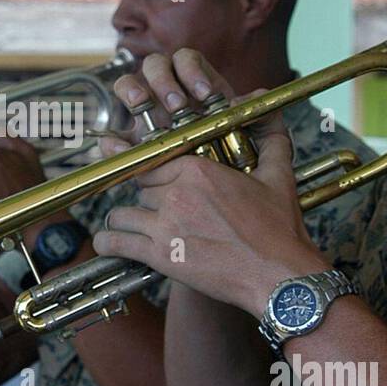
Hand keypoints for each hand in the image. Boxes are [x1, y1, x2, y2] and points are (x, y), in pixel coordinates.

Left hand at [93, 49, 328, 315]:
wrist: (278, 275)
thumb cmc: (279, 229)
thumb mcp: (278, 176)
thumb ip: (270, 139)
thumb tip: (270, 110)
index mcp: (197, 169)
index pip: (153, 161)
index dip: (150, 171)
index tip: (143, 173)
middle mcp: (176, 193)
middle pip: (140, 188)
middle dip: (146, 199)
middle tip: (155, 210)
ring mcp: (165, 225)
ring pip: (123, 213)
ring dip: (126, 220)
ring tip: (133, 227)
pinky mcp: (160, 256)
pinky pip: (117, 243)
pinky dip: (108, 243)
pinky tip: (107, 243)